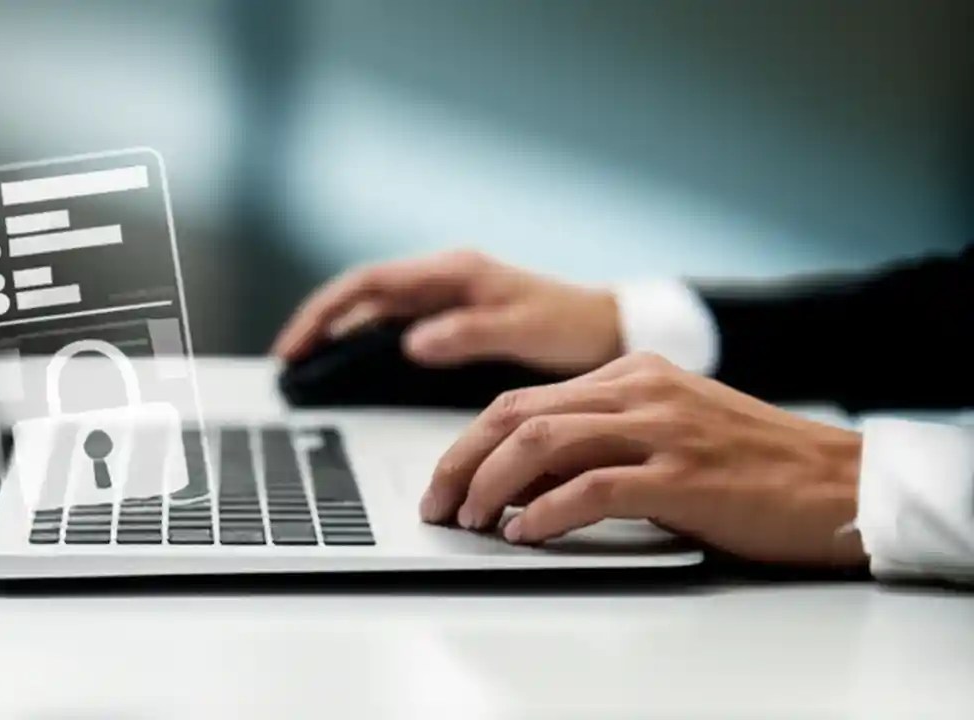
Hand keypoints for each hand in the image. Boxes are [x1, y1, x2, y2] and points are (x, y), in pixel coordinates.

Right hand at [271, 250, 623, 373]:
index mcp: (453, 272)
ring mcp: (444, 298)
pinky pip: (393, 327)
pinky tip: (349, 366)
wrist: (608, 326)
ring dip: (337, 333)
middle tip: (287, 361)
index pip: (370, 284)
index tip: (298, 345)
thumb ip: (468, 334)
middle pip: (362, 295)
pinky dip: (363, 343)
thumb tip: (411, 343)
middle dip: (319, 323)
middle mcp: (442, 279)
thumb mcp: (523, 330)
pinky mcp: (451, 319)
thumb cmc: (572, 325)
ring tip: (305, 366)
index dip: (326, 312)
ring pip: (373, 311)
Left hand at [420, 352, 867, 566]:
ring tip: (470, 520)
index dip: (471, 442)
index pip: (525, 401)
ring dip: (491, 485)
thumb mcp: (667, 430)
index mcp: (632, 373)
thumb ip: (600, 440)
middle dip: (462, 460)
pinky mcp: (683, 477)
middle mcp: (640, 391)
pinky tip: (524, 533)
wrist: (838, 481)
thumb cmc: (751, 463)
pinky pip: (593, 488)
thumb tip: (519, 481)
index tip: (444, 479)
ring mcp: (662, 430)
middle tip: (437, 503)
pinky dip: (545, 512)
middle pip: (519, 415)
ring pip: (543, 443)